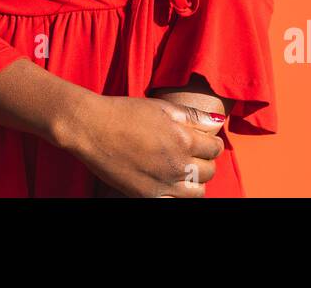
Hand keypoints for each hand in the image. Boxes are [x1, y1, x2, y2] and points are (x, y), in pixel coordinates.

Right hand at [56, 93, 224, 196]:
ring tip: (181, 169)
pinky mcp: (147, 196)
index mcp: (183, 139)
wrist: (91, 128)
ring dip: (195, 180)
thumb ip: (193, 116)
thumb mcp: (161, 107)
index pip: (214, 148)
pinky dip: (178, 195)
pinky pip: (176, 203)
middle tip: (191, 153)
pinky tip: (170, 183)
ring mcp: (162, 184)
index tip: (203, 140)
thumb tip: (218, 120)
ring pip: (197, 192)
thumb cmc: (124, 112)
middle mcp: (177, 164)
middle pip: (209, 171)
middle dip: (204, 161)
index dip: (211, 143)